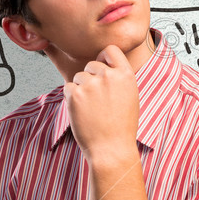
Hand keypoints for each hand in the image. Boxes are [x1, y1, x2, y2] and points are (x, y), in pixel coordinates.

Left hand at [63, 44, 139, 162]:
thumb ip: (118, 78)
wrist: (111, 149)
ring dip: (81, 89)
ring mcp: (91, 84)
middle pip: (91, 65)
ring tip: (91, 109)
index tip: (102, 69)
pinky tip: (83, 112)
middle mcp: (108, 76)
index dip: (104, 58)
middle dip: (91, 78)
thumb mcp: (130, 96)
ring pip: (78, 77)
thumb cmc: (121, 126)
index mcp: (126, 75)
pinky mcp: (75, 94)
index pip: (110, 50)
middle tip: (97, 100)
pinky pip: (68, 88)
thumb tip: (102, 64)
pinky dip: (72, 99)